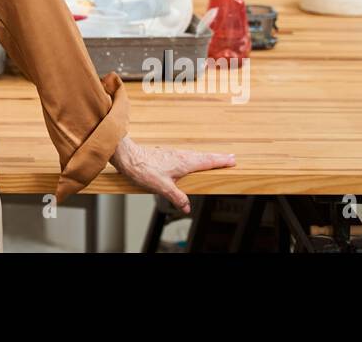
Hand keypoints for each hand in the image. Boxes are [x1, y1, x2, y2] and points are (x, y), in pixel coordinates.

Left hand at [111, 135, 234, 213]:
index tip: (233, 160)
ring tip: (215, 159)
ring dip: (207, 156)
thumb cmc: (143, 169)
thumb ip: (177, 197)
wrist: (128, 157)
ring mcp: (174, 154)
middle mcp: (181, 156)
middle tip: (231, 157)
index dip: (220, 161)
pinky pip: (186, 155)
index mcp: (184, 162)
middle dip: (218, 157)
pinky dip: (195, 157)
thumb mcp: (162, 187)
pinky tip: (192, 160)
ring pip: (195, 155)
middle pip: (204, 156)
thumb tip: (186, 206)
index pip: (207, 162)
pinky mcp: (166, 154)